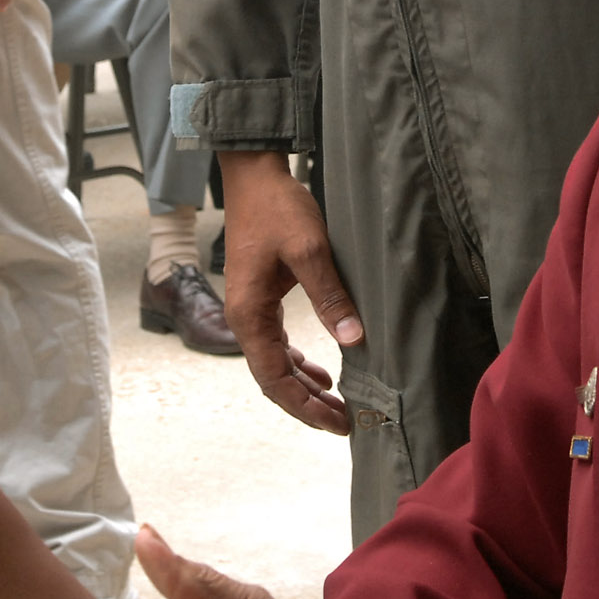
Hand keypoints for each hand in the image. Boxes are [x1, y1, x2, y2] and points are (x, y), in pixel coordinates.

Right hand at [218, 152, 358, 433]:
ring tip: (335, 404)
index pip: (274, 378)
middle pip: (272, 379)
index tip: (337, 422)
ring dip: (302, 387)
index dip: (304, 406)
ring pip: (274, 364)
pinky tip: (317, 371)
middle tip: (344, 422)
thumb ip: (330, 297)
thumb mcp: (310, 250)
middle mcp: (244, 318)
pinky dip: (295, 363)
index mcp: (249, 314)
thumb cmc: (277, 208)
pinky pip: (275, 344)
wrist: (254, 175)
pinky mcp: (260, 298)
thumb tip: (355, 341)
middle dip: (306, 404)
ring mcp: (250, 309)